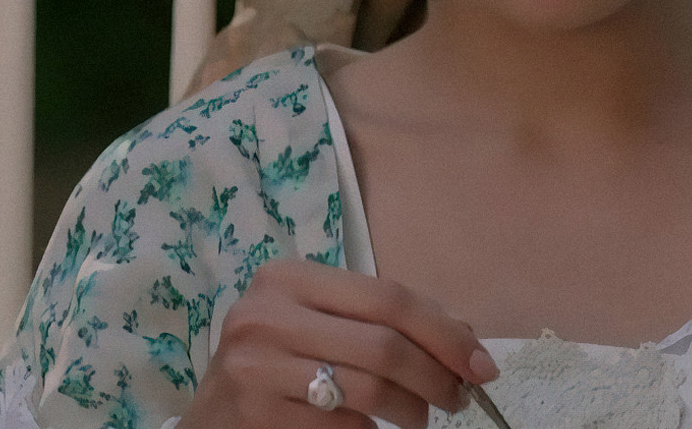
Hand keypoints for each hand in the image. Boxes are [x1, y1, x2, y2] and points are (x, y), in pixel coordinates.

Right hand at [184, 258, 500, 428]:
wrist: (211, 419)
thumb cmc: (274, 364)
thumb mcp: (316, 325)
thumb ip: (379, 322)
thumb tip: (465, 337)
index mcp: (286, 278)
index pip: (387, 297)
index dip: (443, 331)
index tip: (481, 363)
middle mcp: (266, 315)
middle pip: (384, 344)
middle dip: (437, 375)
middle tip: (459, 397)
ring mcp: (257, 368)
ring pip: (371, 390)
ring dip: (414, 411)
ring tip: (421, 418)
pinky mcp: (260, 416)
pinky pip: (345, 426)